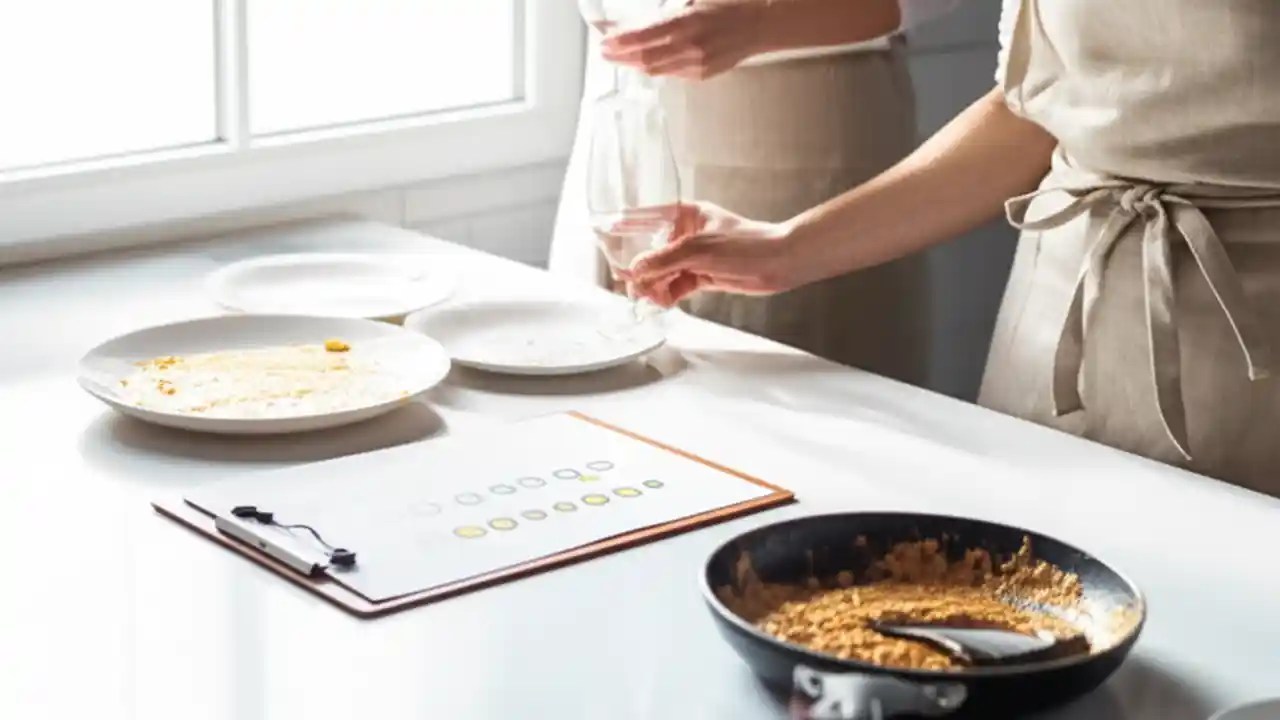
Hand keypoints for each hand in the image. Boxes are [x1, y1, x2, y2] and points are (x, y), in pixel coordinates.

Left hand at [601, 0, 767, 79]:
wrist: (762, 22)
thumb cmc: (730, 2)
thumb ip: (663, 8)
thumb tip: (642, 14)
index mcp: (688, 23)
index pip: (643, 36)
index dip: (619, 40)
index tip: (603, 39)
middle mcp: (690, 48)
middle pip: (644, 59)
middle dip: (620, 56)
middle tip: (603, 50)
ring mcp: (697, 64)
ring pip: (655, 69)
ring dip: (633, 63)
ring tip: (618, 56)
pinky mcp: (703, 74)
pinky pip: (670, 73)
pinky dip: (653, 67)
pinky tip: (644, 61)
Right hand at [623, 202, 805, 306]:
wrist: (780, 262)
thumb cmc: (748, 244)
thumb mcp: (697, 249)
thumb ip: (662, 261)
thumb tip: (635, 271)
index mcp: (684, 214)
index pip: (645, 217)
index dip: (624, 227)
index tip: (603, 235)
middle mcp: (686, 233)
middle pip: (650, 250)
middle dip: (639, 268)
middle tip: (628, 283)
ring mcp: (693, 256)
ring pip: (661, 272)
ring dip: (653, 285)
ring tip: (650, 297)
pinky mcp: (702, 275)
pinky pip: (675, 285)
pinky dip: (667, 294)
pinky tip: (664, 301)